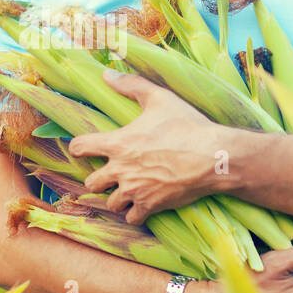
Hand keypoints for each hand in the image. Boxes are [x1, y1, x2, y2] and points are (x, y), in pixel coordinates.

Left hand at [68, 68, 223, 223]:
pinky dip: (134, 214)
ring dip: (117, 197)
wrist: (213, 156)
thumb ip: (131, 85)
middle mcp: (121, 169)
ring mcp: (134, 190)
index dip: (79, 146)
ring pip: (110, 203)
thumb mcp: (159, 98)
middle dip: (98, 179)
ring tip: (128, 191)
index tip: (85, 147)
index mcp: (118, 143)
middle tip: (110, 174)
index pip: (79, 147)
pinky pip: (131, 218)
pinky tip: (142, 205)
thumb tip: (106, 74)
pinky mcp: (150, 206)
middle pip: (91, 182)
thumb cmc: (186, 125)